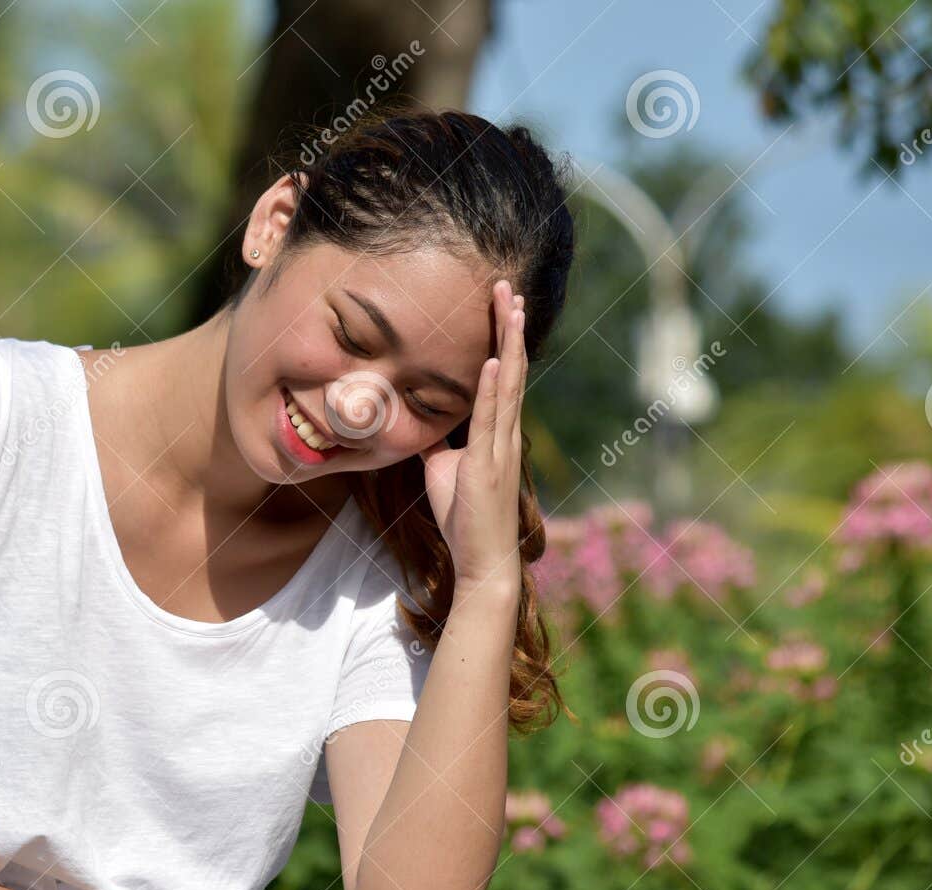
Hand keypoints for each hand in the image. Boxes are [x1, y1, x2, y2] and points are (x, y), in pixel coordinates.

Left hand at [419, 279, 527, 595]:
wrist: (481, 560)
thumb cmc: (463, 515)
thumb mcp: (442, 467)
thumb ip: (438, 439)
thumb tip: (420, 418)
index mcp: (496, 431)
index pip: (501, 373)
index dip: (502, 337)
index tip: (501, 302)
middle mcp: (505, 432)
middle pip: (510, 367)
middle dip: (509, 326)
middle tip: (509, 286)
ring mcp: (500, 447)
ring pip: (507, 385)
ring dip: (509, 343)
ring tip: (511, 306)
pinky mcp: (488, 466)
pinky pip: (489, 420)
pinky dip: (490, 388)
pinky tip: (492, 360)